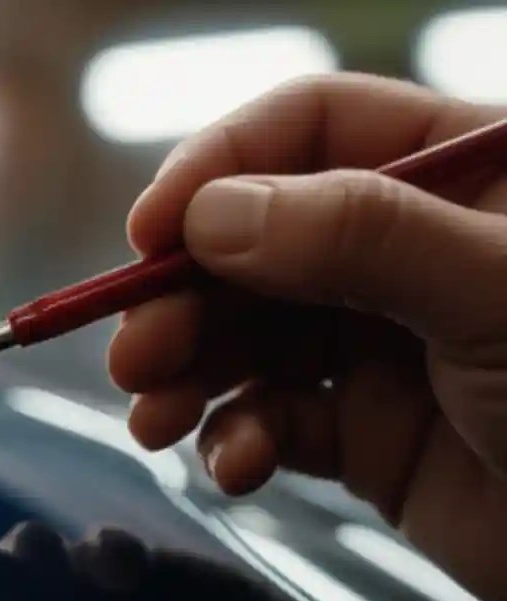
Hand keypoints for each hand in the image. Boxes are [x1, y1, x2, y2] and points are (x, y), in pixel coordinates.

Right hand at [109, 73, 506, 600]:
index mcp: (459, 176)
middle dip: (184, 296)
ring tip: (153, 413)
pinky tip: (238, 463)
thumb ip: (359, 238)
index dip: (221, 168)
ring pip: (247, 334)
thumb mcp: (497, 294)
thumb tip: (212, 216)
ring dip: (188, 371)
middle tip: (137, 351)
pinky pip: (273, 418)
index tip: (151, 231)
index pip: (313, 130)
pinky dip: (238, 438)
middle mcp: (406, 251)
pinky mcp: (365, 430)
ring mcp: (381, 341)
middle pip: (255, 242)